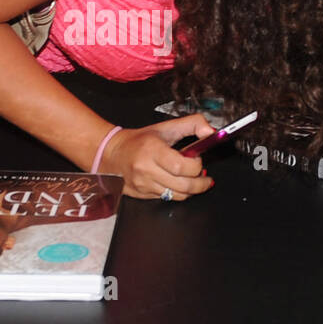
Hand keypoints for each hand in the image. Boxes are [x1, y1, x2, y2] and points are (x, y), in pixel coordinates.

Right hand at [100, 115, 215, 200]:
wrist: (112, 153)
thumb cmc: (140, 141)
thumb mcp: (166, 127)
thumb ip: (192, 124)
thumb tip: (210, 132)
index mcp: (152, 151)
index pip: (181, 167)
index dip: (196, 165)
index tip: (197, 159)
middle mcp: (145, 170)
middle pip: (184, 185)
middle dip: (201, 182)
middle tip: (204, 176)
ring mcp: (143, 185)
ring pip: (178, 196)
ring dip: (191, 189)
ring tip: (194, 179)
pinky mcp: (141, 195)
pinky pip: (168, 199)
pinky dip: (177, 193)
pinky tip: (178, 183)